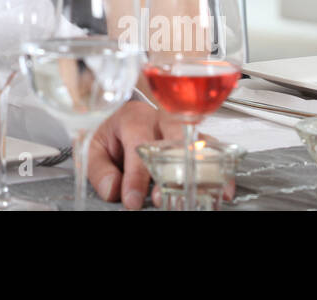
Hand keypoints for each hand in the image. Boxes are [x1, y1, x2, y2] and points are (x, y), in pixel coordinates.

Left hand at [85, 101, 231, 209]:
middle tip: (162, 196)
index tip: (132, 200)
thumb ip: (99, 169)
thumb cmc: (112, 132)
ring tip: (203, 194)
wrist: (122, 115)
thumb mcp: (94, 148)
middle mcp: (161, 119)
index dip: (135, 177)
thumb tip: (113, 189)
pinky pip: (212, 150)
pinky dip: (219, 169)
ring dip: (200, 169)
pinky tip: (222, 188)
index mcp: (133, 118)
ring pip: (197, 142)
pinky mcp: (196, 138)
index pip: (137, 146)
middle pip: (174, 138)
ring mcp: (182, 127)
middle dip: (171, 169)